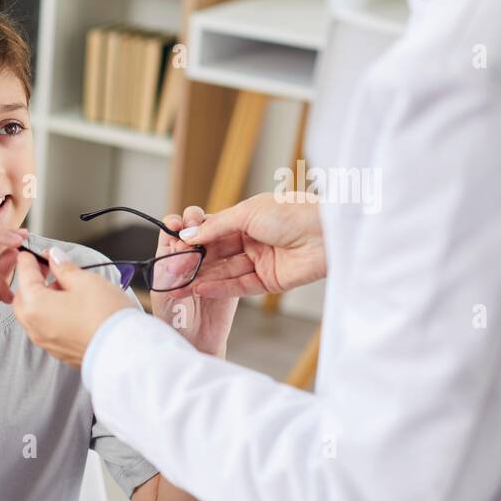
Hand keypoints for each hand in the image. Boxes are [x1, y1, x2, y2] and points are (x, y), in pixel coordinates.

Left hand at [13, 246, 132, 368]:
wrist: (123, 349)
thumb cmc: (105, 315)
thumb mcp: (86, 281)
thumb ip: (64, 268)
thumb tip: (55, 258)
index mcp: (35, 306)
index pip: (25, 276)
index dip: (28, 261)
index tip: (31, 253)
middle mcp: (35, 327)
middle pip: (23, 299)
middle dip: (31, 282)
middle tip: (47, 269)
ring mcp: (46, 342)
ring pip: (33, 316)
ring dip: (41, 300)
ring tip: (64, 288)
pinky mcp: (59, 351)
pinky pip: (46, 329)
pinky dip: (50, 316)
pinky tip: (68, 308)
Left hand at [150, 206, 238, 357]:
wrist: (194, 342)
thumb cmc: (172, 319)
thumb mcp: (164, 292)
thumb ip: (171, 270)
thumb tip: (182, 249)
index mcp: (170, 256)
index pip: (172, 230)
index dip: (175, 223)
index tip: (177, 225)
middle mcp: (192, 255)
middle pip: (197, 227)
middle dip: (196, 220)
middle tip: (196, 225)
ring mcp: (214, 262)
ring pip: (217, 236)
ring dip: (217, 231)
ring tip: (215, 233)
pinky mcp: (233, 273)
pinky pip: (234, 257)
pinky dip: (233, 249)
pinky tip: (233, 248)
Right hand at [180, 193, 326, 298]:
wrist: (327, 233)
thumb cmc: (292, 213)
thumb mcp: (247, 213)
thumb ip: (216, 227)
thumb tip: (188, 235)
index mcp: (248, 219)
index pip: (214, 232)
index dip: (195, 240)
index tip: (174, 247)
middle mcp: (253, 241)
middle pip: (218, 254)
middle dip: (196, 262)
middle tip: (173, 270)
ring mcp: (261, 262)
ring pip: (226, 272)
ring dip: (204, 278)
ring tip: (182, 283)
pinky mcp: (269, 282)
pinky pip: (240, 286)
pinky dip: (220, 288)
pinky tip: (201, 288)